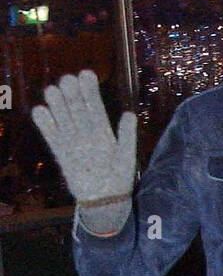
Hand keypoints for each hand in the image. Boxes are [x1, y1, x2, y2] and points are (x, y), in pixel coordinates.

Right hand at [32, 69, 136, 233]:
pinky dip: (45, 125)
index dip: (90, 91)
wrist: (105, 201)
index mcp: (104, 132)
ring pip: (64, 119)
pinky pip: (52, 137)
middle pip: (78, 110)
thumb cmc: (119, 178)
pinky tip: (40, 111)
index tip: (86, 74)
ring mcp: (73, 142)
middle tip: (67, 79)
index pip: (96, 107)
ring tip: (52, 90)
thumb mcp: (127, 157)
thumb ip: (127, 136)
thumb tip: (129, 113)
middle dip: (72, 94)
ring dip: (58, 105)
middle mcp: (87, 133)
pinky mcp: (61, 154)